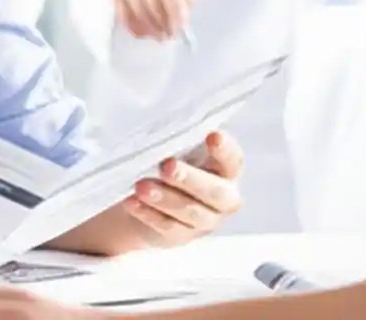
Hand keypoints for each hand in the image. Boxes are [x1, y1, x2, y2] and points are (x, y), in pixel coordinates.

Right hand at [115, 0, 193, 40]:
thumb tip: (182, 19)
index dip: (174, 10)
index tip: (180, 27)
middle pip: (151, 1)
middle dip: (162, 22)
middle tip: (169, 35)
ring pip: (137, 10)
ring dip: (149, 27)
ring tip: (159, 35)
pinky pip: (123, 15)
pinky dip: (134, 28)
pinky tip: (144, 34)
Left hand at [122, 131, 243, 246]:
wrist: (154, 202)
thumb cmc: (172, 167)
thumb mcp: (179, 152)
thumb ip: (180, 143)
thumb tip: (163, 130)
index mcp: (226, 170)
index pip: (233, 160)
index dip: (225, 150)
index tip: (213, 136)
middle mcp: (223, 198)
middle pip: (214, 191)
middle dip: (190, 178)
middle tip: (167, 166)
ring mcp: (205, 220)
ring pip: (190, 211)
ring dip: (164, 198)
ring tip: (140, 186)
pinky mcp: (182, 235)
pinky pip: (166, 226)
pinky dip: (148, 213)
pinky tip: (132, 202)